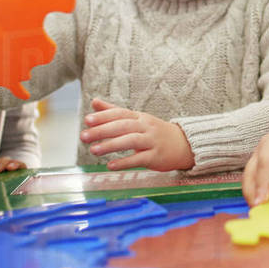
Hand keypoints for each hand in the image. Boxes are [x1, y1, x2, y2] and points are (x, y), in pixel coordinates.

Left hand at [80, 98, 194, 171]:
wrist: (184, 145)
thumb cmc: (155, 132)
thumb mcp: (137, 119)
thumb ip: (114, 111)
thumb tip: (94, 102)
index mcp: (140, 117)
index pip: (120, 114)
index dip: (104, 116)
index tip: (87, 120)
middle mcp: (146, 127)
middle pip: (123, 126)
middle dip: (103, 131)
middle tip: (84, 136)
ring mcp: (152, 141)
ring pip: (131, 141)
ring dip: (111, 145)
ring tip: (94, 150)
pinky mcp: (156, 157)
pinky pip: (140, 159)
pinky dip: (125, 162)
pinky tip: (111, 165)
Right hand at [241, 115, 268, 205]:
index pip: (264, 165)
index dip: (262, 184)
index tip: (261, 202)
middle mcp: (262, 155)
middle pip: (250, 176)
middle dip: (252, 195)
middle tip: (259, 214)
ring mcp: (264, 167)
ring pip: (253, 185)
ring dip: (258, 199)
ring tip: (266, 217)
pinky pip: (266, 191)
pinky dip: (268, 202)